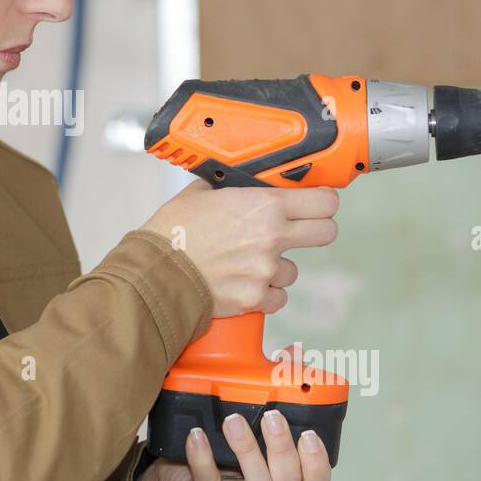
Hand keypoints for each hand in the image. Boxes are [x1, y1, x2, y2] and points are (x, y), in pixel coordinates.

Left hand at [135, 346, 332, 480]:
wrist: (180, 476)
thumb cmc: (226, 448)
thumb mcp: (254, 421)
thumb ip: (278, 389)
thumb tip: (293, 355)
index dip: (317, 463)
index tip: (310, 433)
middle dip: (283, 449)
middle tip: (273, 416)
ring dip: (248, 450)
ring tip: (233, 421)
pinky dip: (204, 458)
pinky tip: (197, 436)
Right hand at [139, 180, 338, 316]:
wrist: (154, 274)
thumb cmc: (171, 233)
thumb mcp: (200, 193)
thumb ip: (230, 188)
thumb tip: (238, 181)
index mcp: (264, 206)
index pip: (324, 201)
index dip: (321, 200)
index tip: (316, 202)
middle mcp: (272, 238)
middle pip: (326, 232)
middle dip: (315, 228)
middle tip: (297, 229)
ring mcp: (266, 271)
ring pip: (293, 269)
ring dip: (276, 266)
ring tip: (245, 262)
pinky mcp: (256, 299)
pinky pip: (276, 297)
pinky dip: (263, 293)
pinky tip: (241, 283)